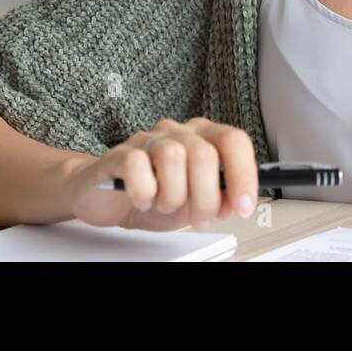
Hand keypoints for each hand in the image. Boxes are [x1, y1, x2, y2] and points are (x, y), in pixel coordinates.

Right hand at [65, 117, 259, 231]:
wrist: (107, 198)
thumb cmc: (155, 194)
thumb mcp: (195, 202)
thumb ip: (219, 199)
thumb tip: (237, 202)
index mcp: (203, 137)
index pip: (234, 141)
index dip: (243, 174)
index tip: (244, 206)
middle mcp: (178, 132)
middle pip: (204, 154)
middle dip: (205, 198)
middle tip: (199, 219)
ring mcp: (148, 140)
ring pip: (172, 157)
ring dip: (172, 195)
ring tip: (164, 205)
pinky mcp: (119, 153)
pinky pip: (136, 165)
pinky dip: (143, 191)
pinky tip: (142, 200)